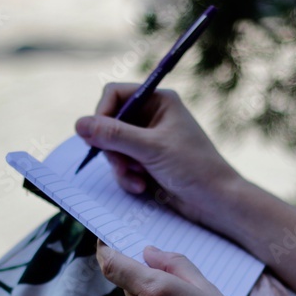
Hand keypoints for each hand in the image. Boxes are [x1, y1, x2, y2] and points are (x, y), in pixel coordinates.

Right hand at [75, 83, 243, 225]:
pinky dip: (127, 177)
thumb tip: (78, 124)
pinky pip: (122, 164)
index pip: (114, 94)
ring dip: (120, 167)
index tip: (96, 137)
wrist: (216, 201)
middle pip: (109, 123)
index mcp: (159, 100)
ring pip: (113, 147)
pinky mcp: (147, 161)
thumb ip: (114, 135)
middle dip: (113, 148)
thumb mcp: (150, 149)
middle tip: (122, 164)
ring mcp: (148, 140)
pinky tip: (142, 187)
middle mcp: (152, 116)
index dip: (101, 114)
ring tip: (137, 180)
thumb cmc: (193, 168)